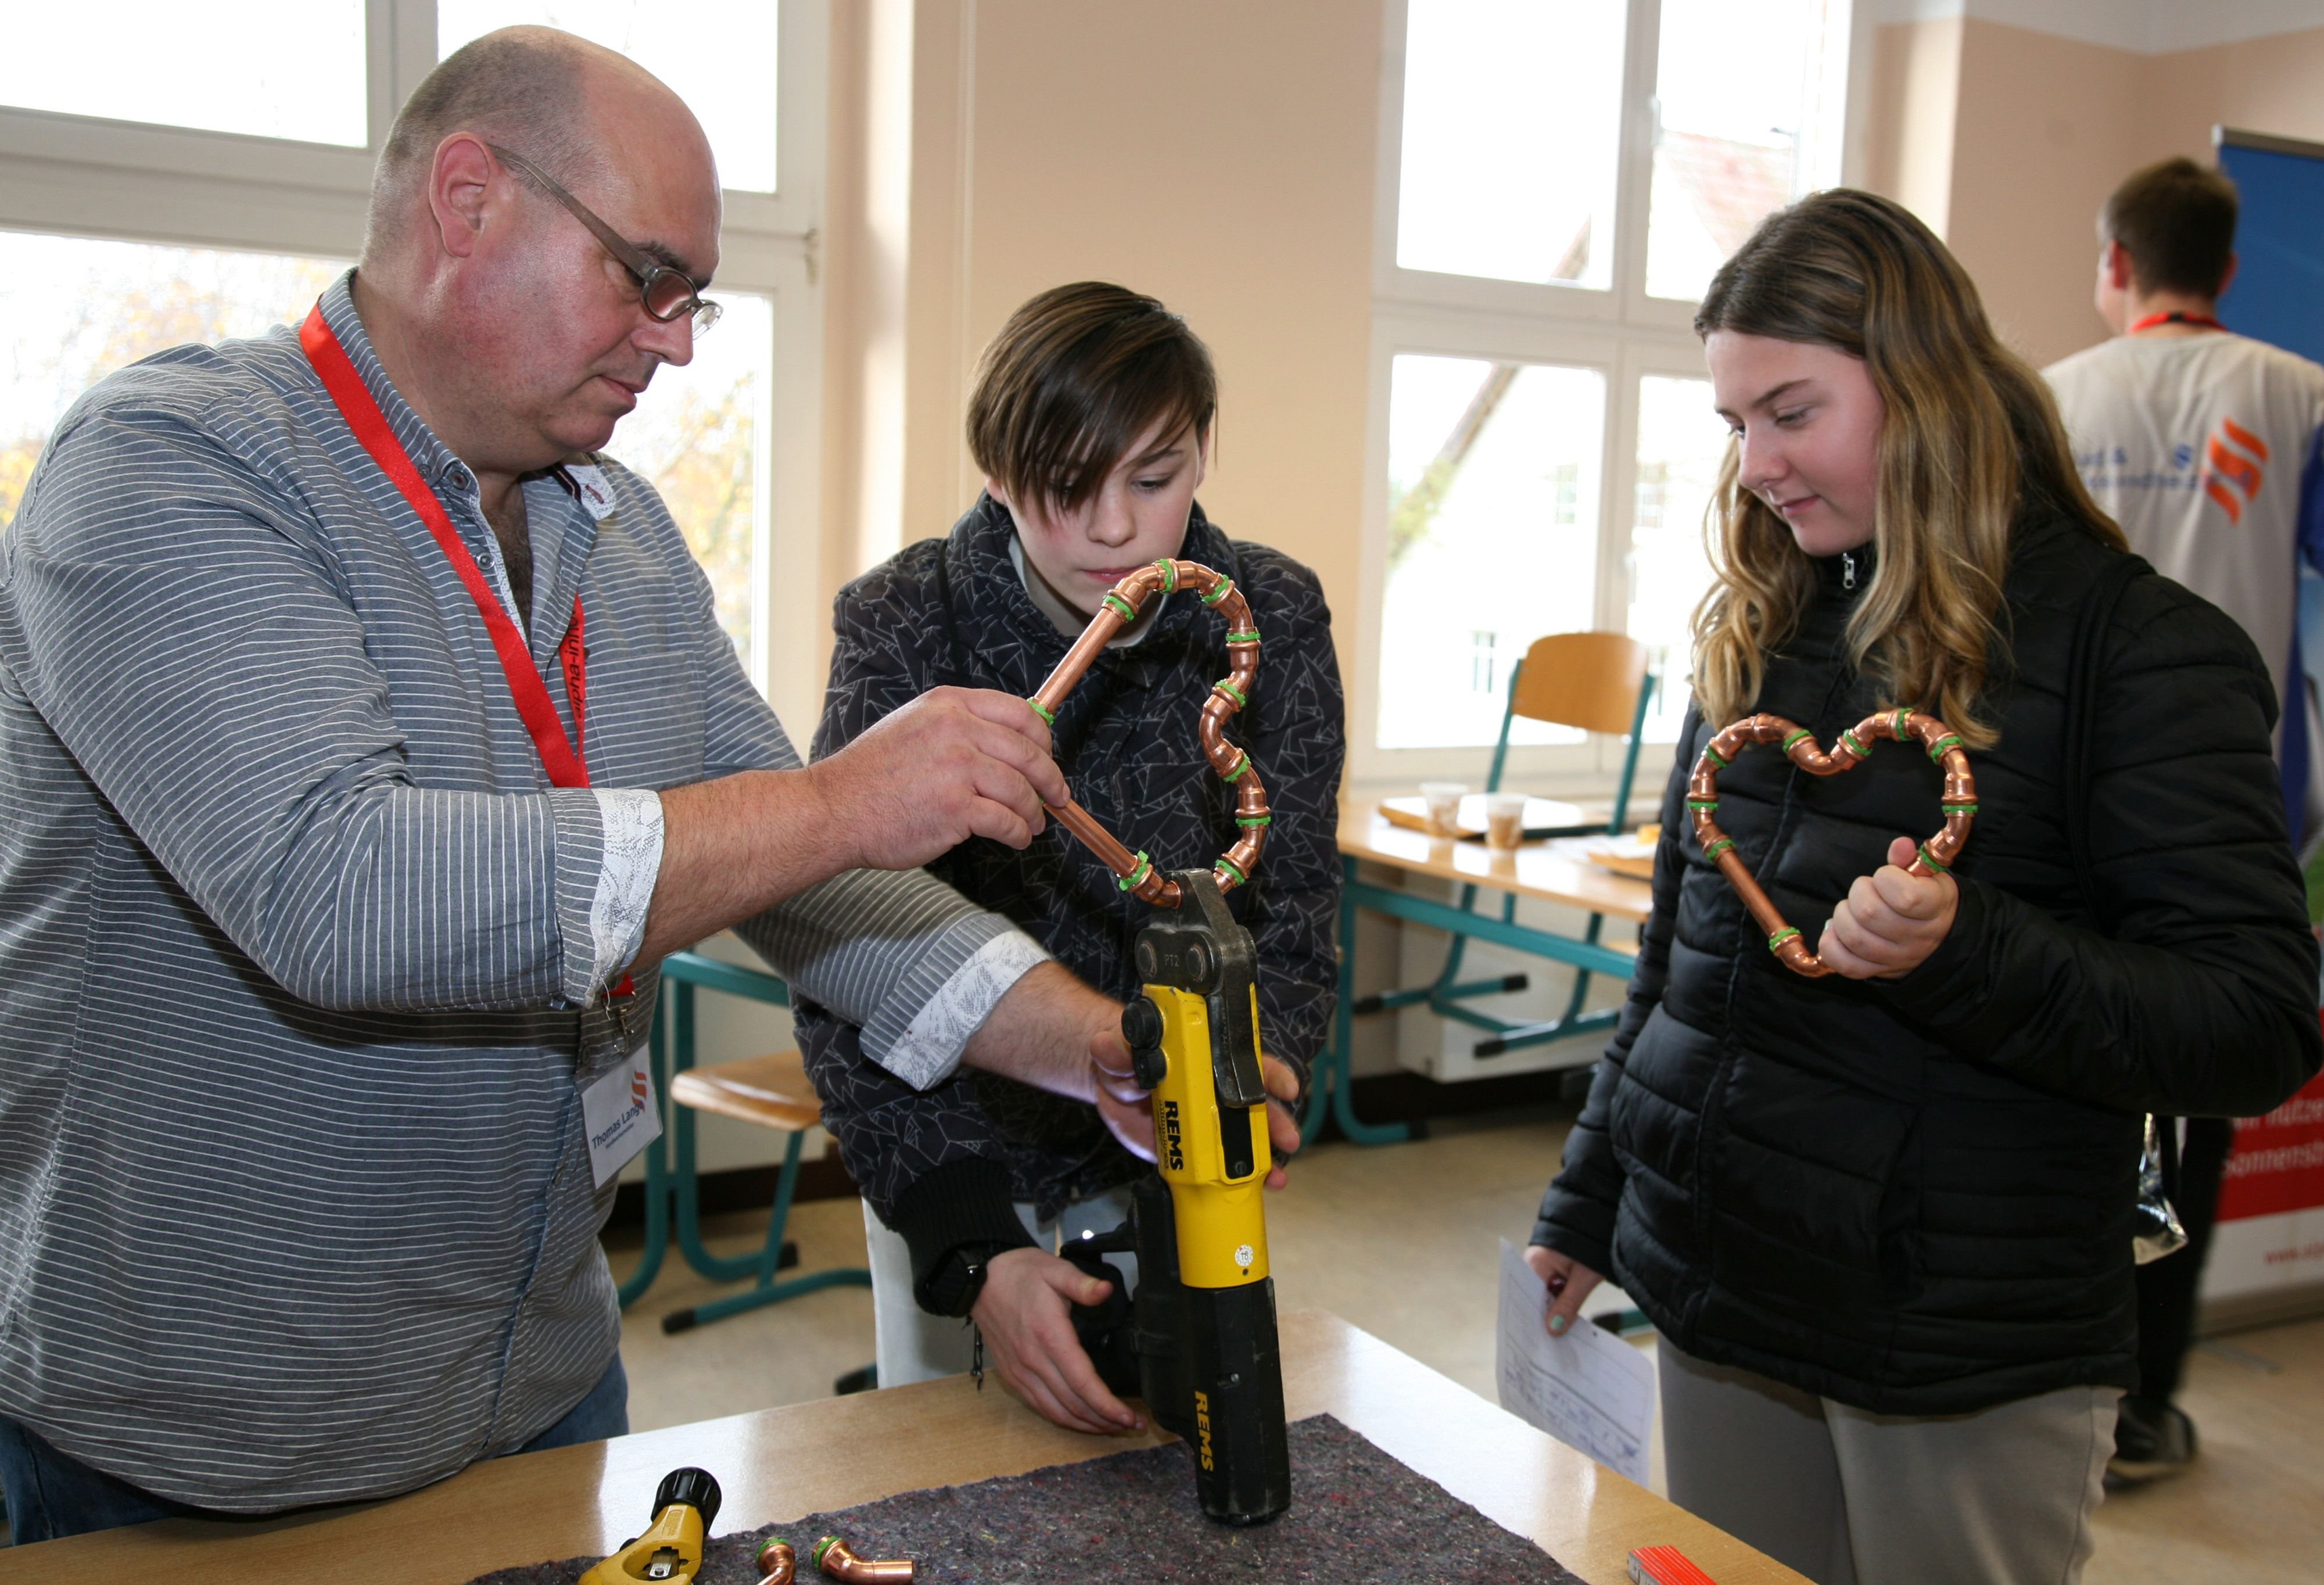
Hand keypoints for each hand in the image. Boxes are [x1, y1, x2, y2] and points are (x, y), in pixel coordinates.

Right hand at [808, 687, 1068, 869]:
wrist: (835, 810)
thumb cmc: (871, 776)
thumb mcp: (913, 727)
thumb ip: (958, 727)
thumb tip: (1008, 745)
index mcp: (949, 705)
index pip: (1020, 713)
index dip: (1043, 739)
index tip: (1047, 757)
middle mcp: (956, 729)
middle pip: (1028, 752)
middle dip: (1049, 779)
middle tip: (1056, 797)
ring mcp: (957, 768)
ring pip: (1021, 789)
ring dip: (1034, 812)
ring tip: (1032, 825)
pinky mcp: (956, 807)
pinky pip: (1006, 820)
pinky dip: (1018, 833)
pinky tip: (1016, 838)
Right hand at [970, 1248, 1144, 1435]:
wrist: (979, 1282)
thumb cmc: (1019, 1275)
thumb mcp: (1055, 1270)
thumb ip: (1083, 1284)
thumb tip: (1107, 1290)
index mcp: (1050, 1337)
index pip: (1083, 1383)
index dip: (1108, 1405)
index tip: (1130, 1416)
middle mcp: (1034, 1362)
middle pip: (1074, 1405)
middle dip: (1106, 1420)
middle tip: (1133, 1425)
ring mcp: (1021, 1373)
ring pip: (1057, 1412)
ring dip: (1086, 1425)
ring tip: (1112, 1427)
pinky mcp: (1013, 1377)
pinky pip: (1040, 1407)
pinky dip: (1063, 1419)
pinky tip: (1081, 1420)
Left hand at [1085, 1026, 1300, 1188]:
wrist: (1112, 1086)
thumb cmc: (1126, 1058)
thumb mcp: (1121, 1052)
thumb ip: (1118, 1052)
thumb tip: (1106, 1045)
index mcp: (1203, 1058)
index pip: (1244, 1060)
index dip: (1268, 1072)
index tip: (1286, 1087)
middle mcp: (1214, 1088)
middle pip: (1254, 1102)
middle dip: (1275, 1121)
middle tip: (1287, 1138)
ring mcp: (1209, 1119)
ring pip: (1246, 1135)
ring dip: (1266, 1155)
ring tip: (1276, 1176)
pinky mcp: (1196, 1145)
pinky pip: (1222, 1161)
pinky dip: (1242, 1176)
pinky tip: (1259, 1188)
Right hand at [1524, 1244, 1603, 1337]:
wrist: (1602, 1223)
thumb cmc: (1594, 1245)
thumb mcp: (1584, 1278)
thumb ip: (1568, 1304)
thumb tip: (1552, 1329)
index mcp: (1536, 1261)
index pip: (1527, 1295)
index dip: (1533, 1317)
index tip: (1537, 1339)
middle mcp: (1533, 1262)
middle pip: (1533, 1296)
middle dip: (1542, 1318)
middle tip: (1547, 1344)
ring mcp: (1541, 1265)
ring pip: (1542, 1295)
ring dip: (1550, 1312)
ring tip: (1555, 1336)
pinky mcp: (1550, 1269)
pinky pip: (1549, 1290)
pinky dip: (1556, 1304)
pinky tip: (1562, 1320)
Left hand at [1816, 835, 1957, 979]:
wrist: (1939, 941)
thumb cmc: (1927, 900)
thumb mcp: (1927, 877)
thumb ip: (1909, 860)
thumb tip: (1900, 845)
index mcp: (1935, 909)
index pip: (1905, 897)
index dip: (1886, 878)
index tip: (1887, 876)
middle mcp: (1918, 938)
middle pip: (1869, 914)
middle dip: (1858, 893)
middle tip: (1866, 891)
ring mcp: (1896, 959)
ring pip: (1854, 937)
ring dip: (1843, 915)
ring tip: (1852, 909)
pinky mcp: (1876, 972)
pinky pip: (1843, 963)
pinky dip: (1831, 943)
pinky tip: (1837, 930)